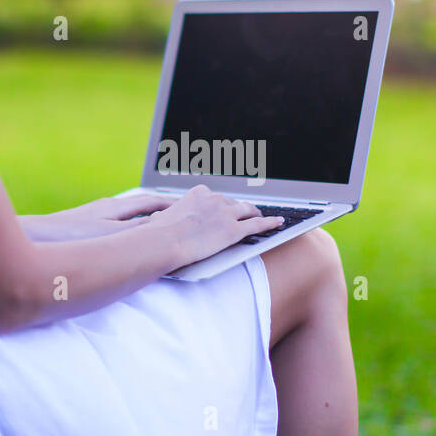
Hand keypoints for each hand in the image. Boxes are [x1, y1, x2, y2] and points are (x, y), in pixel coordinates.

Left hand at [19, 194, 172, 242]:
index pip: (153, 202)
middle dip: (161, 209)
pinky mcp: (78, 227)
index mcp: (117, 208)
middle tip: (178, 212)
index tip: (190, 205)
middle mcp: (106, 209)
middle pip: (141, 206)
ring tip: (155, 225)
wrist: (29, 238)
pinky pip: (112, 226)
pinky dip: (124, 230)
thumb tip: (166, 224)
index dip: (173, 204)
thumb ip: (139, 231)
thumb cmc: (69, 237)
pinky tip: (119, 240)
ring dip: (142, 221)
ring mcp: (91, 217)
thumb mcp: (112, 236)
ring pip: (126, 216)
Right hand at [148, 184, 283, 265]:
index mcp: (199, 193)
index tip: (224, 209)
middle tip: (246, 213)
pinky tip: (278, 222)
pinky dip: (270, 222)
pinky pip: (258, 225)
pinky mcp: (234, 230)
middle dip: (240, 208)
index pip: (216, 197)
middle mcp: (215, 199)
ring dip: (256, 213)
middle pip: (233, 203)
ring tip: (261, 216)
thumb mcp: (161, 217)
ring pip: (248, 211)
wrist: (164, 242)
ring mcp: (226, 214)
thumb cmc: (158, 234)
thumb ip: (166, 215)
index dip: (223, 205)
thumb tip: (156, 218)